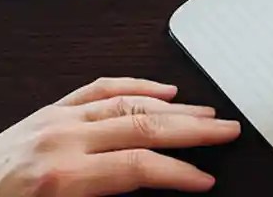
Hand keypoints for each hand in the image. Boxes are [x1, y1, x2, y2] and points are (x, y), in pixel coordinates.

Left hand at [0, 78, 239, 195]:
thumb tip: (147, 190)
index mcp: (60, 177)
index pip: (140, 166)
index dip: (180, 173)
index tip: (205, 179)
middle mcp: (60, 140)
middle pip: (144, 126)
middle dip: (193, 130)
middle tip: (227, 131)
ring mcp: (53, 121)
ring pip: (128, 103)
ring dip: (174, 107)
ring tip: (206, 114)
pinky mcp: (45, 114)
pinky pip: (98, 89)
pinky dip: (136, 86)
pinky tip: (162, 90)